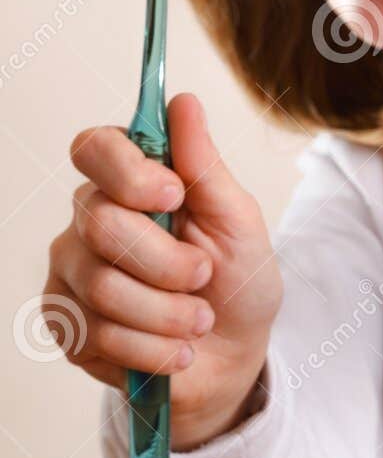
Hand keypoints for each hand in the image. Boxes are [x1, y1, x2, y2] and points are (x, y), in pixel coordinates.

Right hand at [43, 93, 283, 449]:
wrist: (235, 355)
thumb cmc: (238, 280)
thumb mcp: (239, 222)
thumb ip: (205, 166)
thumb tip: (184, 103)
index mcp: (131, 183)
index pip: (94, 149)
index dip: (127, 170)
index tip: (174, 195)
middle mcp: (90, 222)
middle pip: (102, 224)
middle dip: (169, 261)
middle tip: (205, 276)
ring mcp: (71, 275)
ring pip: (102, 286)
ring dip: (169, 312)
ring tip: (198, 320)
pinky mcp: (68, 328)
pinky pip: (99, 335)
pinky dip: (154, 348)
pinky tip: (176, 351)